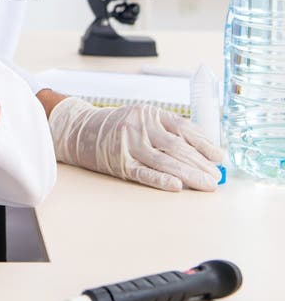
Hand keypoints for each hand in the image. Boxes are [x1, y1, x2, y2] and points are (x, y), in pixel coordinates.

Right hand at [48, 97, 223, 190]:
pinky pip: (144, 173)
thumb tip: (201, 148)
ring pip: (165, 162)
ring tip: (206, 185)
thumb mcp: (142, 117)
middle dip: (201, 164)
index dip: (204, 144)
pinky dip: (161, 180)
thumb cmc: (117, 125)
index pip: (184, 128)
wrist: (80, 129)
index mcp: (150, 113)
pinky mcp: (119, 163)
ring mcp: (129, 145)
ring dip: (189, 175)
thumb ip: (167, 128)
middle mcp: (140, 127)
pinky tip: (177, 187)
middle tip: (216, 177)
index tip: (219, 157)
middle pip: (177, 147)